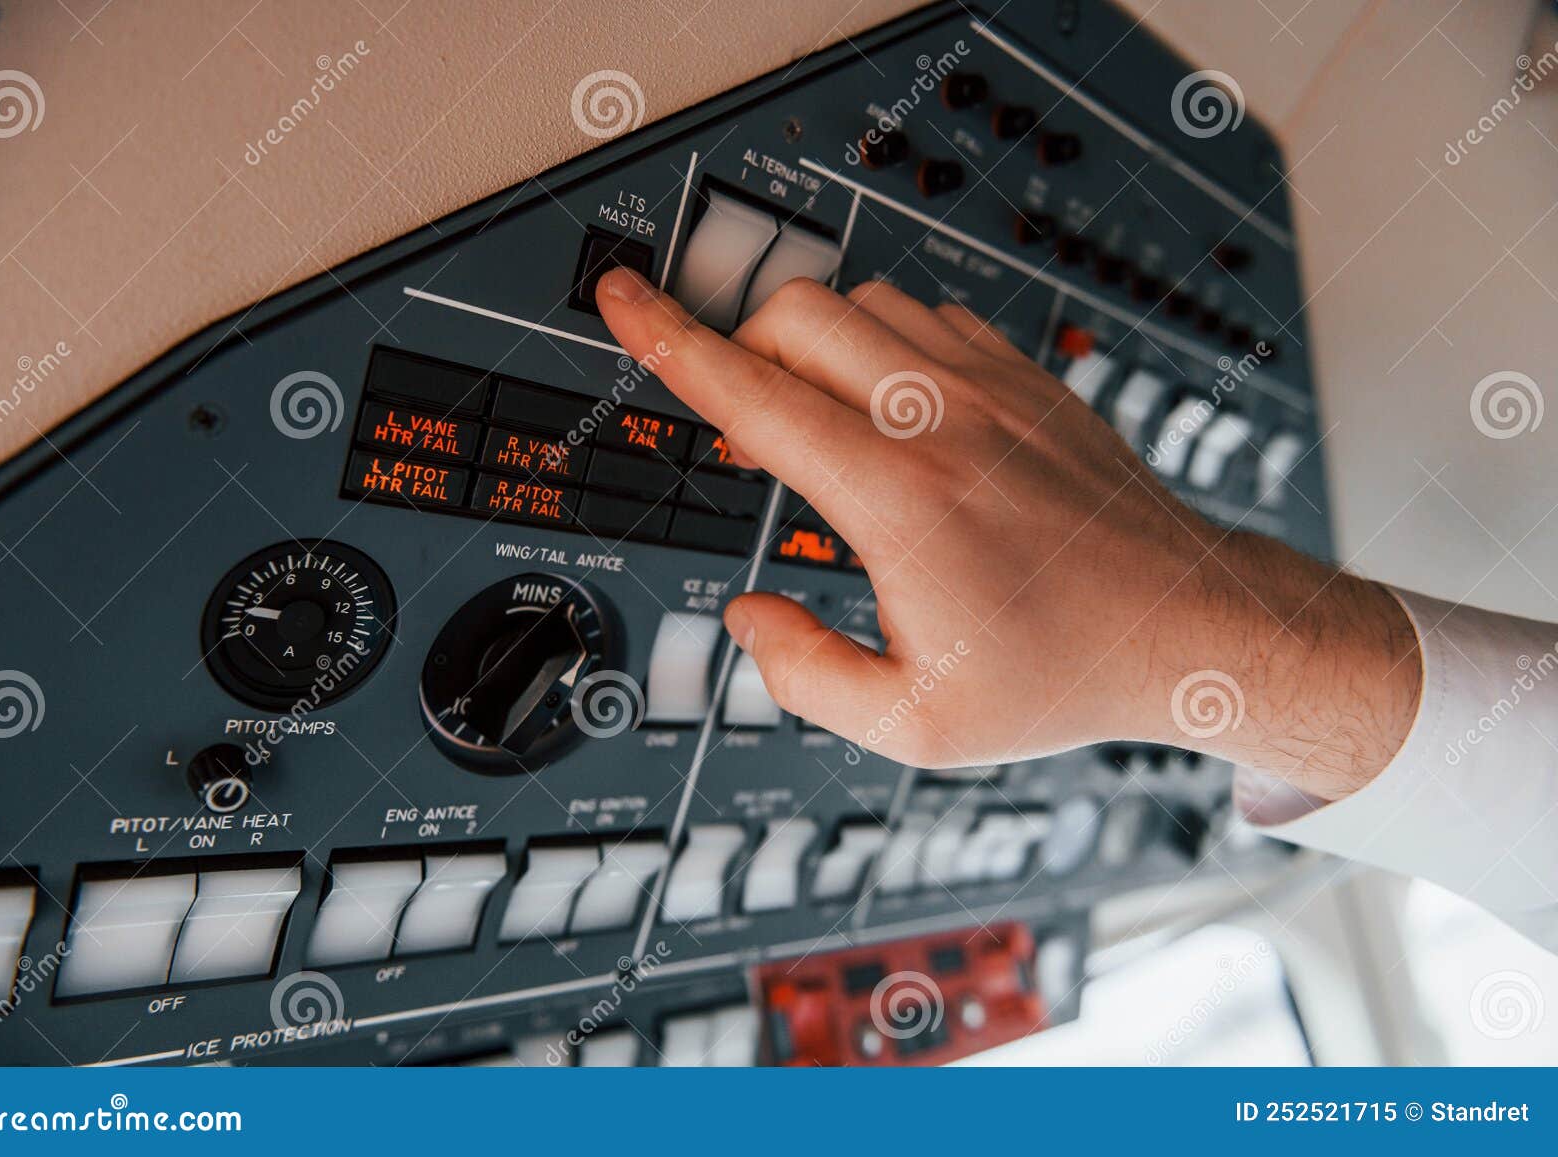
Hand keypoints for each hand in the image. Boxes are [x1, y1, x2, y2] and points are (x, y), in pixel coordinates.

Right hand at [596, 267, 1421, 799]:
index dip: (669, 342)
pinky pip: (930, 316)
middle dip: (740, 347)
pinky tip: (892, 408)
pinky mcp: (1028, 378)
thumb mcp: (915, 725)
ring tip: (818, 421)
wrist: (1185, 624)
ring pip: (863, 303)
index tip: (623, 299)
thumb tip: (750, 615)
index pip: (751, 395)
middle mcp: (942, 422)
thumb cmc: (1059, 675)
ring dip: (812, 344)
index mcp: (898, 501)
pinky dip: (883, 342)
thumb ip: (804, 676)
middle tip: (742, 418)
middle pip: (797, 316)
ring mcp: (993, 388)